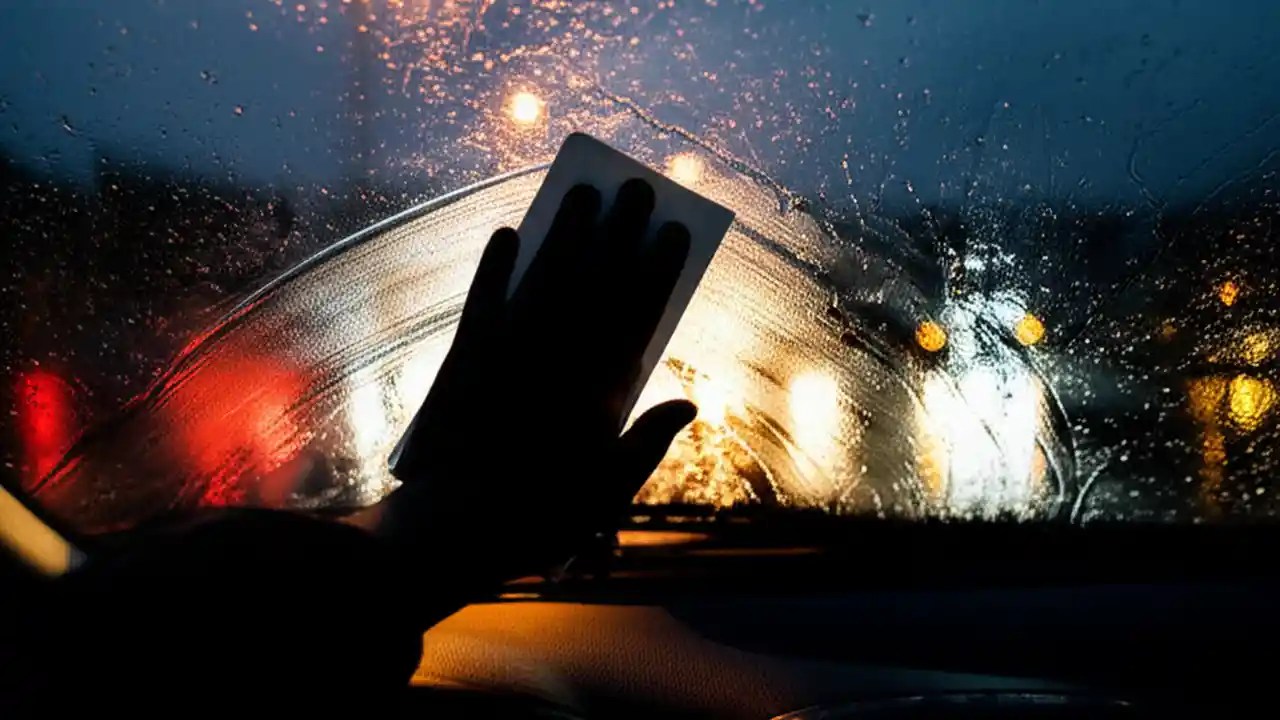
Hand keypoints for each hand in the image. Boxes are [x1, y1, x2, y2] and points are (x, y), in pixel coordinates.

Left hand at [380, 179, 695, 586]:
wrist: (457, 528)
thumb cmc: (542, 517)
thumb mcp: (610, 490)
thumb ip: (649, 441)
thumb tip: (689, 403)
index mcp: (600, 392)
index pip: (637, 315)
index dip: (658, 270)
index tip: (675, 235)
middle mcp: (558, 361)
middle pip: (596, 282)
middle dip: (621, 232)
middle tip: (638, 191)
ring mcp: (511, 355)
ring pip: (545, 278)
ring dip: (565, 232)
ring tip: (583, 192)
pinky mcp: (465, 359)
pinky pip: (484, 300)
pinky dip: (495, 267)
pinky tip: (507, 233)